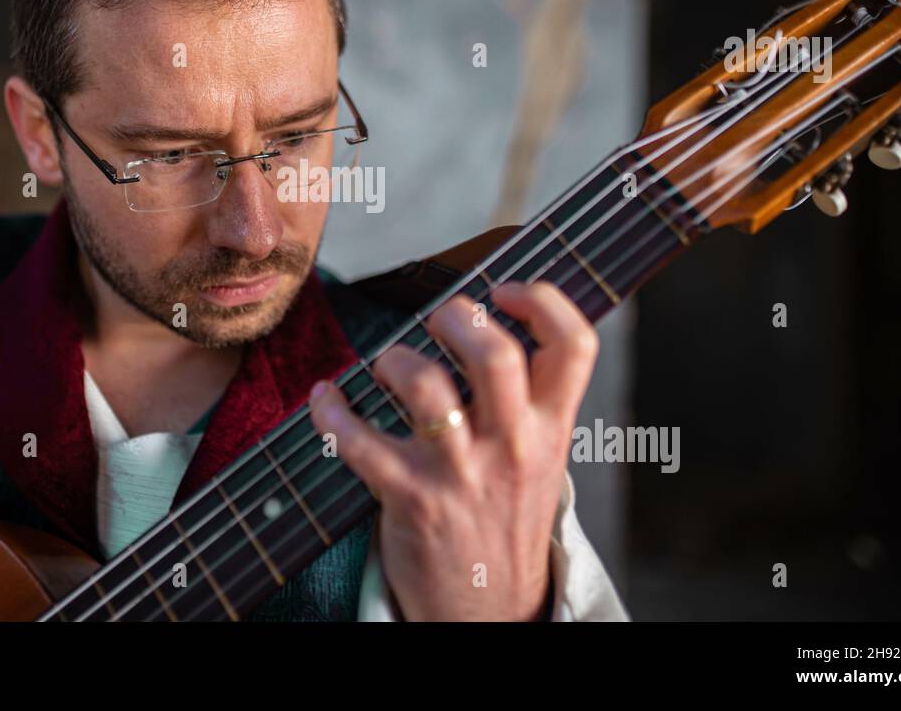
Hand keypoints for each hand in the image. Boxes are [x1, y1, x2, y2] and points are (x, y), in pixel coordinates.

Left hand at [307, 281, 596, 620]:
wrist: (488, 611)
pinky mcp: (410, 499)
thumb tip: (494, 323)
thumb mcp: (542, 459)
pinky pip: (358, 441)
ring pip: (425, 386)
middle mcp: (513, 446)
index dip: (542, 299)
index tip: (505, 289)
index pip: (574, 345)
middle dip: (457, 317)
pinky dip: (331, 411)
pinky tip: (326, 398)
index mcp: (551, 429)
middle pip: (495, 354)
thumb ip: (530, 400)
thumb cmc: (504, 519)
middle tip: (438, 321)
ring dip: (395, 360)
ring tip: (388, 367)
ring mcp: (461, 474)